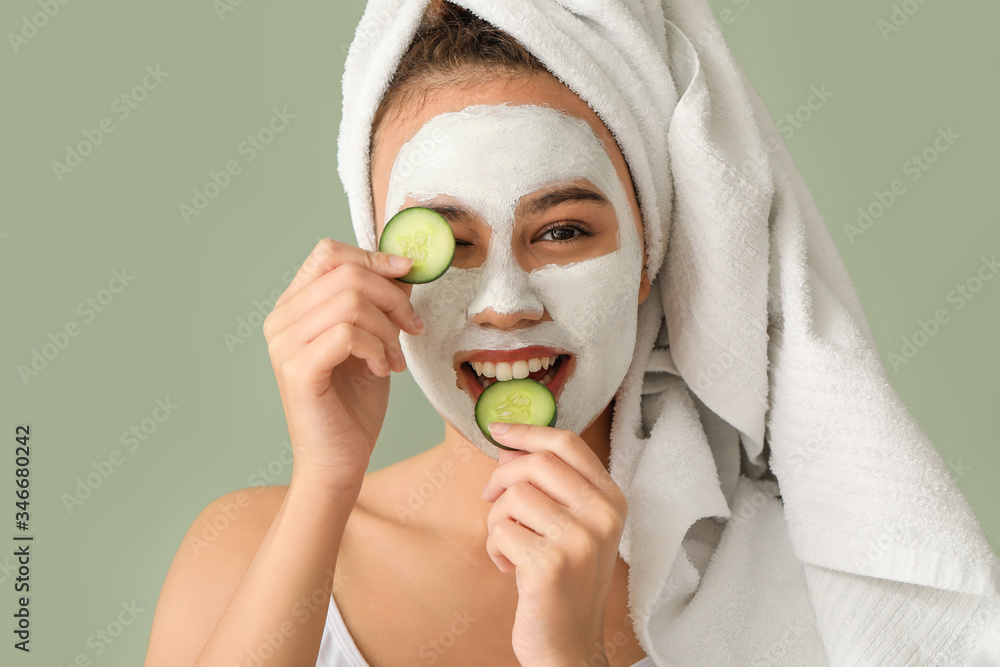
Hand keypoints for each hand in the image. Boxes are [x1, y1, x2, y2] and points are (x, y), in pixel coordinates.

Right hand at [262, 239, 422, 490]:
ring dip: (387, 328)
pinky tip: (382, 369)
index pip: (328, 254)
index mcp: (294, 307)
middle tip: (412, 328)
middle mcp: (281, 321)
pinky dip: (376, 347)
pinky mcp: (297, 371)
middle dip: (393, 297)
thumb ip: (379, 303)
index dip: (373, 256)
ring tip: (394, 357)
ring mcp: (284, 345)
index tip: (408, 272)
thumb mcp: (373, 340)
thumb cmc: (354, 404)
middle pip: (346, 274)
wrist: (340, 460)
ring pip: (350, 302)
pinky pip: (346, 333)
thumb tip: (403, 265)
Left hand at [480, 422, 626, 666]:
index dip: (528, 432)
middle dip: (501, 478)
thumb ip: (547, 485)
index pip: (567, 443)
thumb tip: (510, 446)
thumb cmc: (564, 583)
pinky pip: (500, 531)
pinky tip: (510, 568)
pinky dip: (495, 548)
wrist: (569, 646)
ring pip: (513, 496)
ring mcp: (579, 539)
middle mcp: (602, 515)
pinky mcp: (550, 563)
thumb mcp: (568, 526)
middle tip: (492, 500)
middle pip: (536, 463)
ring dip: (497, 521)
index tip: (499, 432)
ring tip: (509, 547)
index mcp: (611, 500)